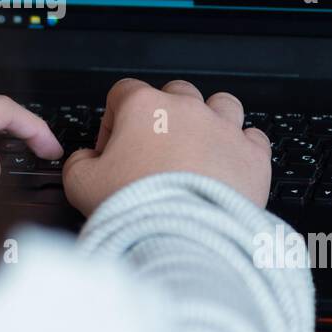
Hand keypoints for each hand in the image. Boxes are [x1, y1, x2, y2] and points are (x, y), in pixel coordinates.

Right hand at [63, 78, 271, 217]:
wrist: (182, 238)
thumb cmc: (135, 209)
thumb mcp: (80, 185)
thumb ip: (77, 162)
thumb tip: (84, 159)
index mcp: (143, 108)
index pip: (124, 93)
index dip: (114, 119)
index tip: (114, 147)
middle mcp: (187, 110)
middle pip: (175, 94)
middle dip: (165, 116)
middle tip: (156, 149)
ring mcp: (223, 130)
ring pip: (222, 104)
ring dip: (210, 120)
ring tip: (200, 148)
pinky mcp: (252, 155)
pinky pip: (254, 136)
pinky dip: (243, 148)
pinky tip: (231, 165)